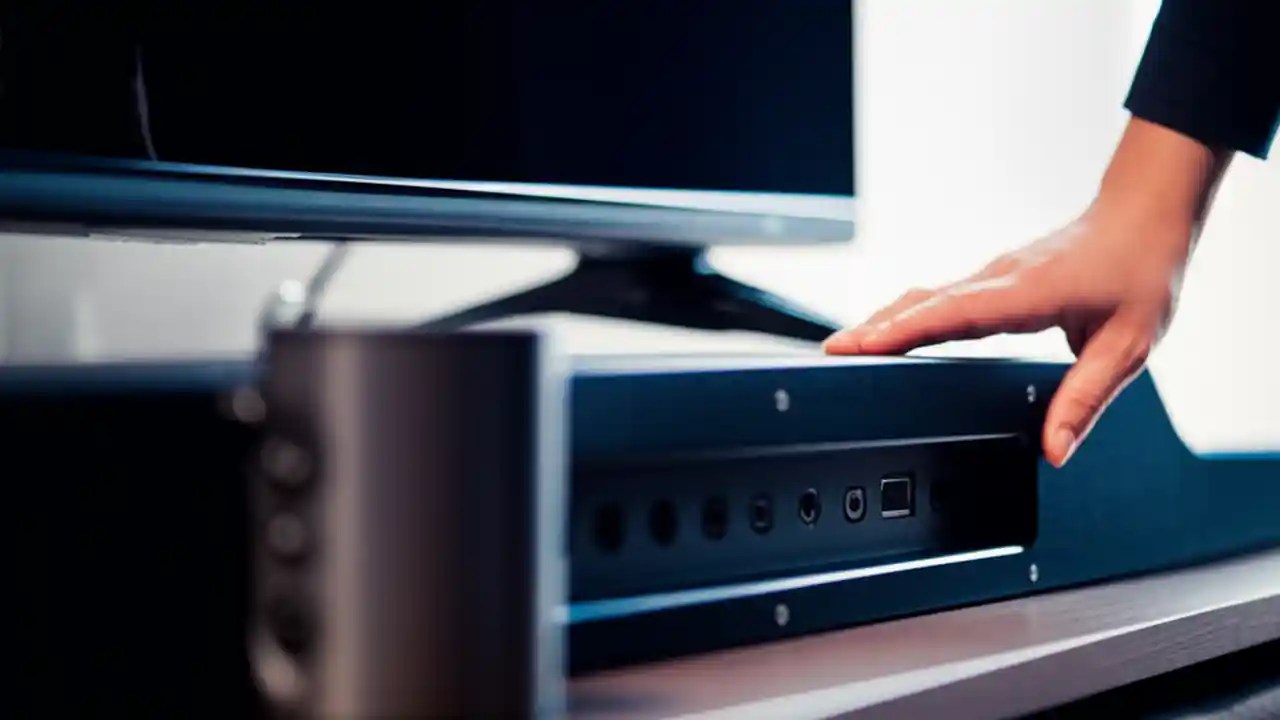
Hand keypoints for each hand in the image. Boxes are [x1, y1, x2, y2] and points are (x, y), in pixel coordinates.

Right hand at [823, 201, 1192, 467]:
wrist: (1143, 217)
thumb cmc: (1140, 272)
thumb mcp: (1128, 347)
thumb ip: (1086, 400)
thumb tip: (1055, 449)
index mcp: (1028, 294)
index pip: (953, 314)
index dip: (904, 330)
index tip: (862, 346)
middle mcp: (999, 280)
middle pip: (922, 304)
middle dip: (874, 330)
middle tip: (831, 355)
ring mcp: (991, 277)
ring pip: (924, 298)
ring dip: (883, 322)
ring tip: (844, 350)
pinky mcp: (990, 282)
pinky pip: (937, 298)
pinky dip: (905, 317)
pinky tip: (888, 335)